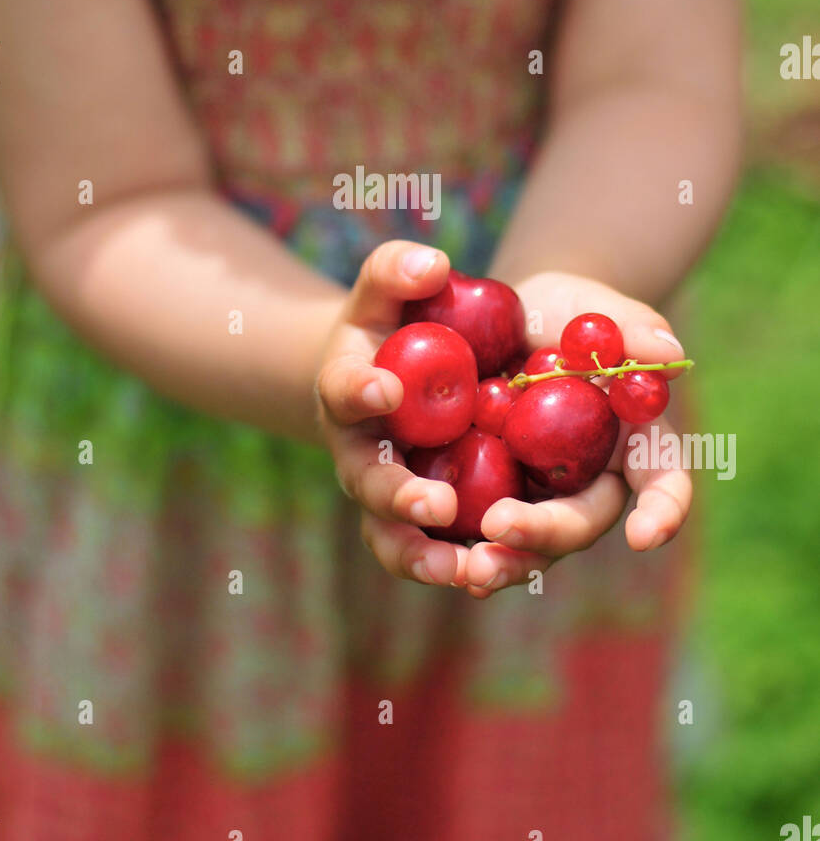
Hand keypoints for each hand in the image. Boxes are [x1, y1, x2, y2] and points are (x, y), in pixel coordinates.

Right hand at [315, 240, 472, 587]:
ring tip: (462, 568)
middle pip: (368, 481)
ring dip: (423, 555)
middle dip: (397, 494)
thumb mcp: (386, 290)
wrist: (384, 380)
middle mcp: (357, 453)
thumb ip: (398, 270)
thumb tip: (433, 264)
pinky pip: (431, 553)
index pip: (346, 389)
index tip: (386, 389)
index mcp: (346, 391)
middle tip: (432, 502)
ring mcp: (385, 495)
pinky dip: (456, 567)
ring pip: (393, 536)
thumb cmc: (387, 327)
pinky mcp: (421, 522)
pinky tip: (493, 576)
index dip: (361, 390)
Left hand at [463, 270, 692, 598]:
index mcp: (634, 443)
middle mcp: (590, 482)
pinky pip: (479, 530)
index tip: (645, 534)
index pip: (662, 482)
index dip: (662, 511)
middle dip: (545, 533)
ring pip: (530, 544)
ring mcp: (540, 493)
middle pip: (580, 522)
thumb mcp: (600, 310)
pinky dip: (459, 548)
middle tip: (503, 528)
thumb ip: (632, 328)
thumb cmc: (571, 313)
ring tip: (473, 569)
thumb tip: (668, 352)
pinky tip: (438, 561)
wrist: (512, 320)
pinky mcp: (492, 492)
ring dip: (504, 559)